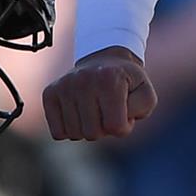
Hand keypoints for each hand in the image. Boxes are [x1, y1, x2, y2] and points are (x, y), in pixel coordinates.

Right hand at [42, 47, 159, 141]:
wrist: (104, 60)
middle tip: (107, 111)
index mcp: (109, 79)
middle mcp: (83, 80)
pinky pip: (58, 132)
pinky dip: (69, 130)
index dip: (123, 126)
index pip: (115, 127)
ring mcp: (63, 86)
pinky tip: (78, 114)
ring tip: (94, 110)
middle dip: (104, 129)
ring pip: (74, 134)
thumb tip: (116, 124)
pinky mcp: (49, 93)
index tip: (124, 112)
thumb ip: (140, 109)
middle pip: (93, 133)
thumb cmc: (127, 83)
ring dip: (87, 129)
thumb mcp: (146, 94)